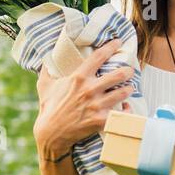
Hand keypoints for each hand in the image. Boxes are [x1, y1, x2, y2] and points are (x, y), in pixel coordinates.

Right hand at [33, 36, 133, 157]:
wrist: (51, 132)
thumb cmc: (48, 107)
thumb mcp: (44, 85)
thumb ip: (46, 71)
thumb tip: (44, 59)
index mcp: (78, 78)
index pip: (99, 57)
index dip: (111, 47)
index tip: (118, 42)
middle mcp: (90, 89)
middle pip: (118, 74)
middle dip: (127, 71)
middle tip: (129, 71)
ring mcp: (97, 105)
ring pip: (123, 92)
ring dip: (128, 89)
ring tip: (129, 88)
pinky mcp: (101, 120)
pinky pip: (121, 114)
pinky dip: (126, 111)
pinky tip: (126, 108)